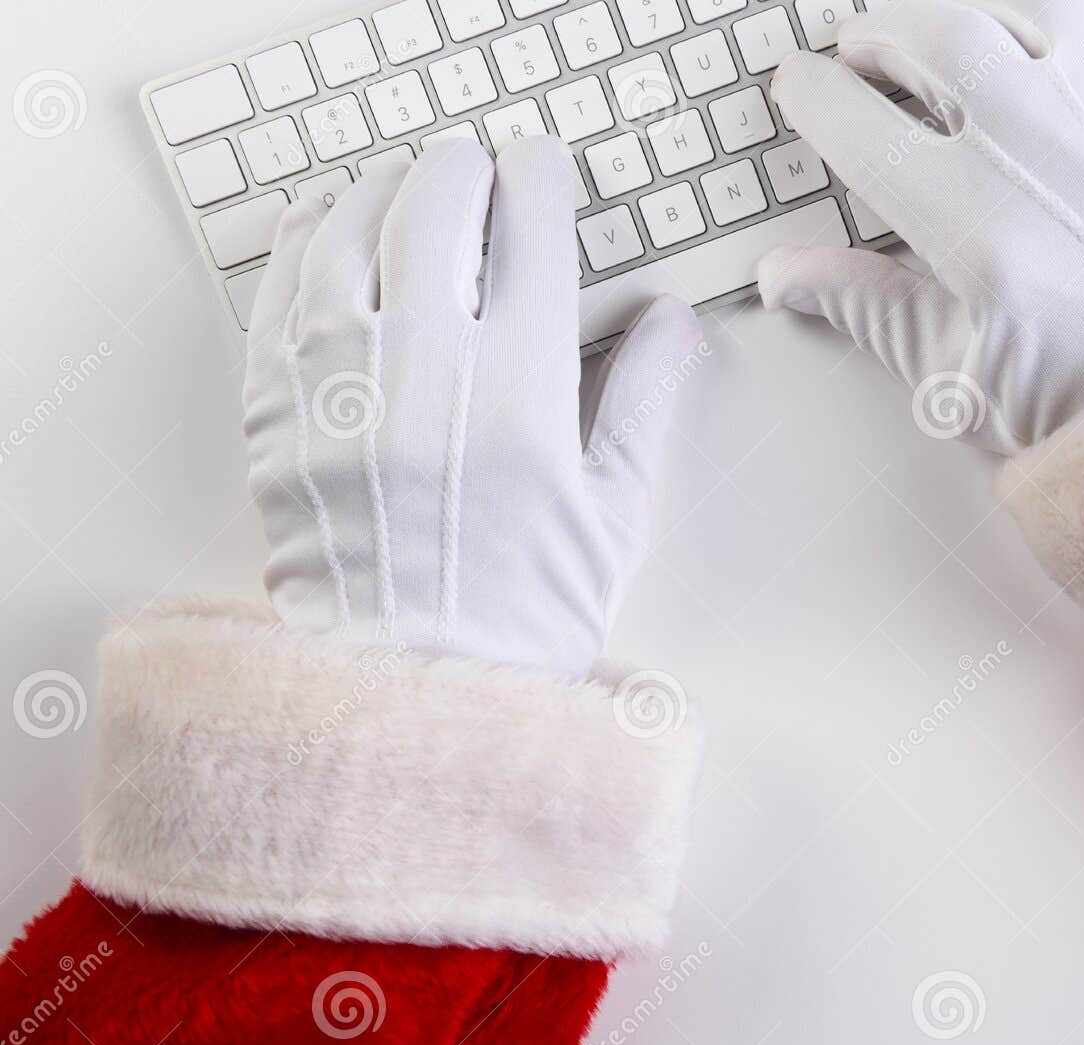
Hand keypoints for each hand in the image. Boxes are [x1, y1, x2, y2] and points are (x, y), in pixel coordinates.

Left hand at [242, 138, 702, 674]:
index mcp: (521, 395)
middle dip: (465, 169)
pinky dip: (302, 241)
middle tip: (481, 172)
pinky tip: (323, 224)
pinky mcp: (275, 418)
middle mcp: (422, 375)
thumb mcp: (611, 517)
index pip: (531, 230)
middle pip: (434, 206)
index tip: (548, 168)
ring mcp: (337, 391)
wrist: (410, 699)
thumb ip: (644, 404)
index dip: (543, 176)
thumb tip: (672, 322)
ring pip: (346, 231)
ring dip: (381, 188)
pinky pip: (277, 294)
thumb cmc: (520, 622)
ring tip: (404, 187)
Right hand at [758, 0, 1083, 452]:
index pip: (860, 126)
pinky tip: (1045, 40)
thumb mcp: (960, 378)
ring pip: (1024, 8)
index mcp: (974, 224)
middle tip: (859, 49)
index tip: (802, 90)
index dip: (815, 97)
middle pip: (935, 37)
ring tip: (942, 30)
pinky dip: (1067, 20)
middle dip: (881, 33)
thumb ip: (869, 310)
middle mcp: (1043, 149)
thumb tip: (791, 276)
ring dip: (967, 11)